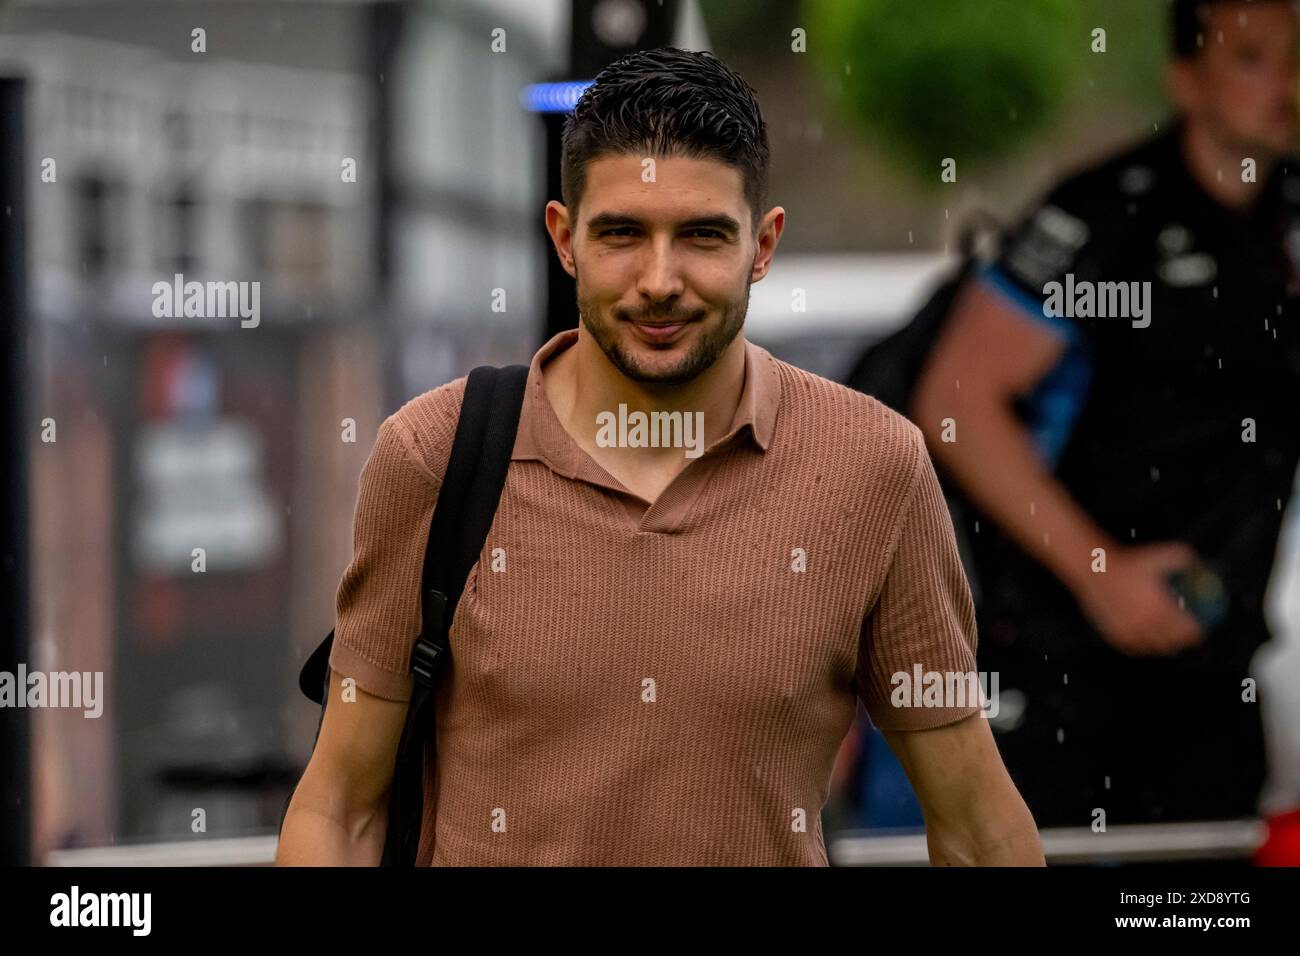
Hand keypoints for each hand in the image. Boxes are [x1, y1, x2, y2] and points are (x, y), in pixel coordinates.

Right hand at [1068, 541, 1206, 655]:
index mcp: (1161, 611)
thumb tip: (1196, 563)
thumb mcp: (1160, 554)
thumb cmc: (1127, 564)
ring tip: (1166, 638)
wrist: (1096, 570)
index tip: (1199, 628)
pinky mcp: (1115, 635)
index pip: (1188, 632)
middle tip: (1184, 635)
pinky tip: (1145, 639)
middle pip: (1172, 644)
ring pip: (1152, 648)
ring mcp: (1130, 633)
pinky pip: (1134, 648)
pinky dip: (1142, 646)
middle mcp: (1146, 626)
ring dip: (1162, 645)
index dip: (1197, 632)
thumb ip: (1183, 559)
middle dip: (1182, 641)